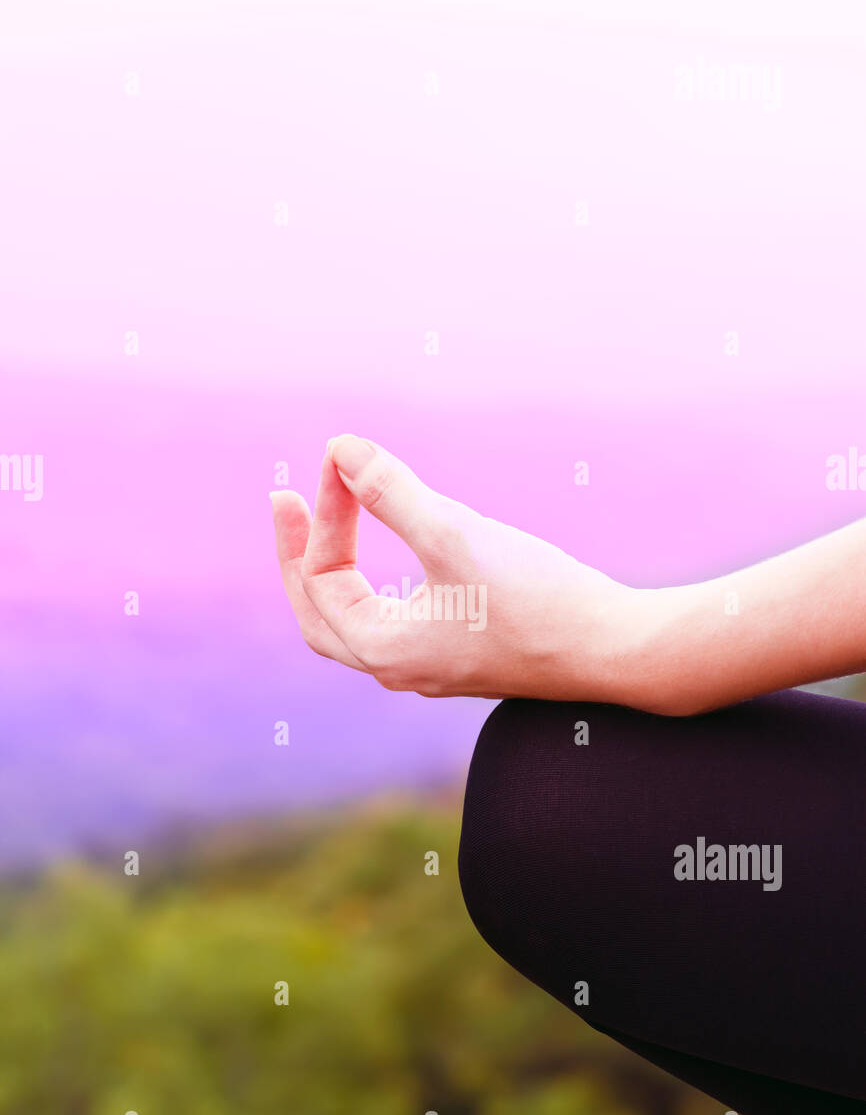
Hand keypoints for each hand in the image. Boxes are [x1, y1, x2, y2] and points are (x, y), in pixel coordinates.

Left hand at [271, 435, 659, 703]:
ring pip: (358, 622)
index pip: (321, 575)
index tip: (340, 458)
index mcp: (382, 649)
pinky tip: (402, 556)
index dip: (324, 511)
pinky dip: (381, 583)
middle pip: (319, 614)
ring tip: (334, 521)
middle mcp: (400, 669)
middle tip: (288, 500)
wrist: (619, 652)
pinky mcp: (467, 656)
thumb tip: (339, 446)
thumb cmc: (538, 599)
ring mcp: (434, 667)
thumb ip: (392, 491)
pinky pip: (399, 622)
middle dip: (299, 554)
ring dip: (338, 571)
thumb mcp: (455, 535)